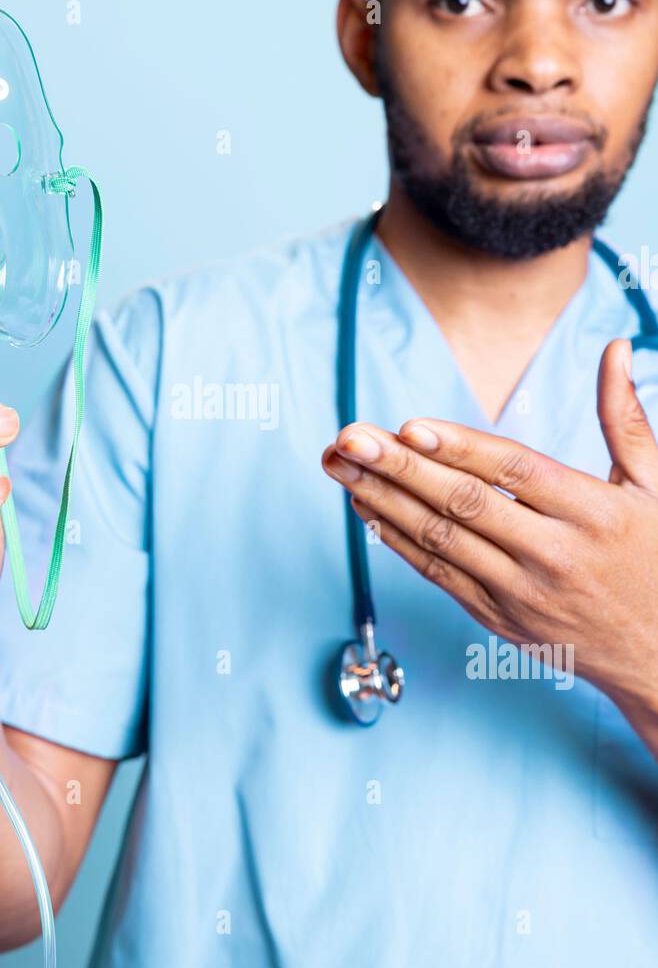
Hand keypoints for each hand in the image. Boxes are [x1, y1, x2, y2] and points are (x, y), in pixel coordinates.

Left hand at [321, 338, 657, 703]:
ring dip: (384, 501)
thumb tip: (613, 348)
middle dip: (398, 468)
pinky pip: (439, 575)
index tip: (409, 427)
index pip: (513, 472)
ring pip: (441, 541)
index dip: (459, 447)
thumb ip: (623, 417)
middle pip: (464, 505)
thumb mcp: (655, 486)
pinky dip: (398, 541)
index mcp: (592, 512)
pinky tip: (367, 509)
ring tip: (341, 466)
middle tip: (349, 438)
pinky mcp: (499, 619)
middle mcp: (553, 554)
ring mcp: (521, 592)